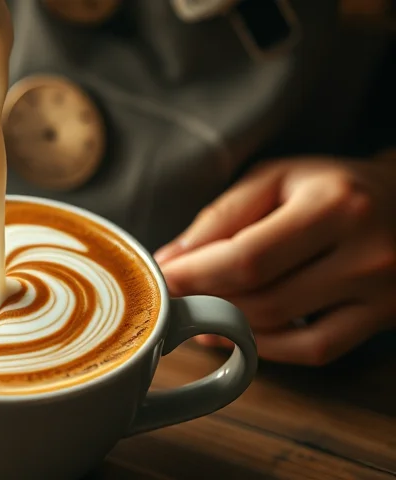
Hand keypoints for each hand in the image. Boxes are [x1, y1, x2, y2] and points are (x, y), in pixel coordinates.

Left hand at [155, 153, 395, 365]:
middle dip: (205, 300)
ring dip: (226, 324)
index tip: (162, 278)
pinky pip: (311, 350)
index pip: (247, 257)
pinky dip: (265, 347)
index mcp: (334, 204)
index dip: (196, 276)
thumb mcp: (276, 179)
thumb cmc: (332, 186)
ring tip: (198, 311)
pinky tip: (237, 333)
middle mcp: (364, 253)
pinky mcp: (381, 320)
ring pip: (281, 328)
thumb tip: (172, 261)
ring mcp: (379, 294)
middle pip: (261, 298)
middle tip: (174, 296)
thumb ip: (222, 217)